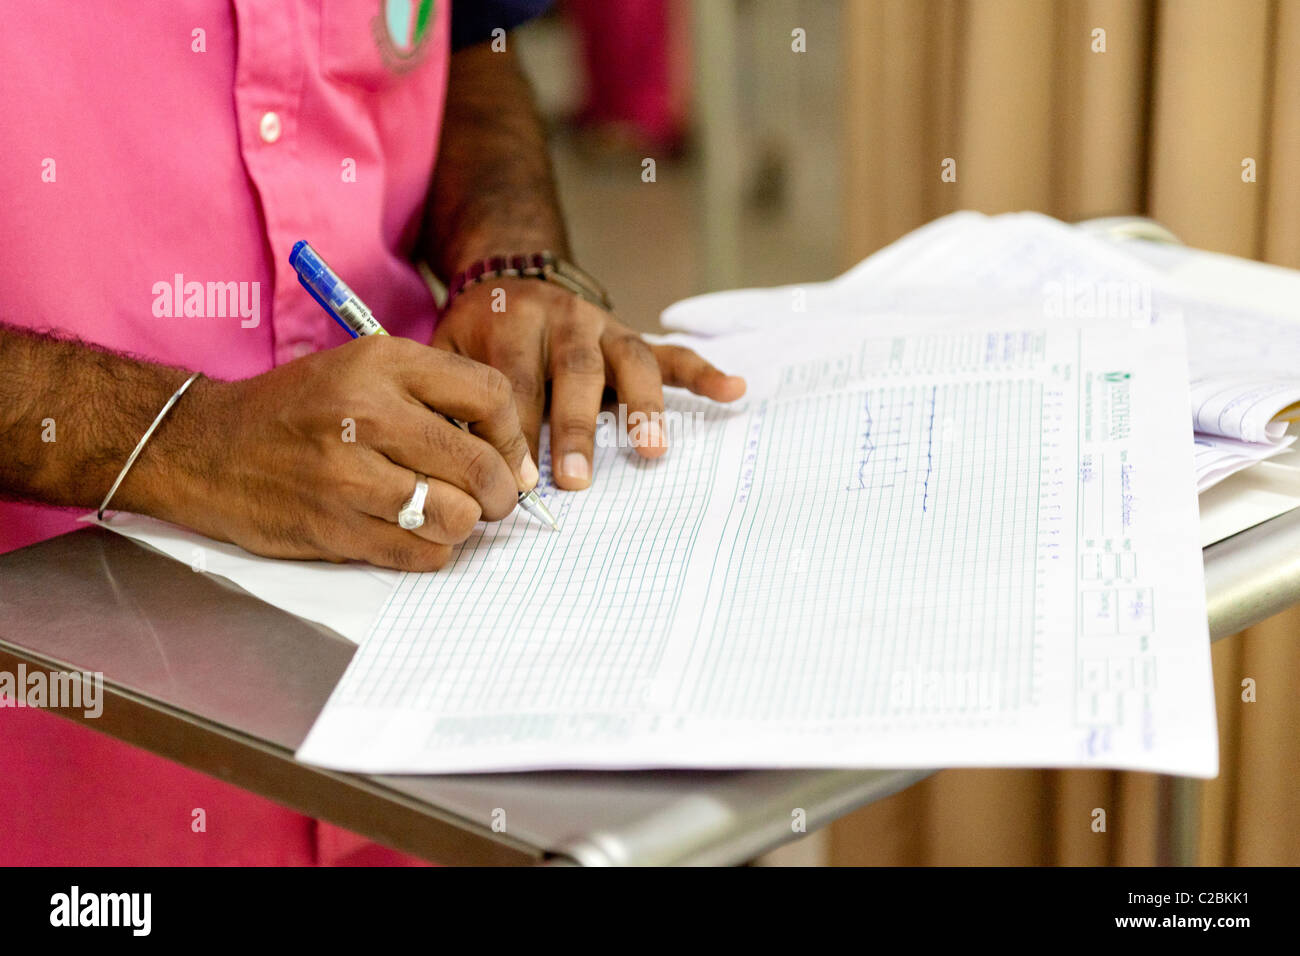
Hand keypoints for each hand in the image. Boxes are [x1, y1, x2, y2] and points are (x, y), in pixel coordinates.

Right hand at [135, 335, 535, 570]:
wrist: (202, 446)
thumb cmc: (297, 410)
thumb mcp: (362, 370)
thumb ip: (434, 397)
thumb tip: (511, 458)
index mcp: (383, 363)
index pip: (490, 396)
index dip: (512, 435)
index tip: (507, 457)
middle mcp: (368, 413)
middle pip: (479, 465)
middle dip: (498, 493)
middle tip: (489, 499)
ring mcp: (348, 474)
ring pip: (456, 517)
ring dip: (461, 524)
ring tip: (444, 514)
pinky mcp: (333, 526)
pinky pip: (420, 554)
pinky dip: (430, 551)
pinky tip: (413, 533)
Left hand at [432, 279, 746, 488]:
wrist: (509, 276)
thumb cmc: (478, 332)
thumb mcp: (450, 351)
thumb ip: (456, 395)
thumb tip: (459, 459)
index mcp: (513, 321)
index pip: (516, 382)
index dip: (518, 431)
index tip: (518, 480)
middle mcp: (565, 317)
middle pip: (576, 372)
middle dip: (577, 427)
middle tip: (577, 480)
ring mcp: (605, 326)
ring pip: (631, 362)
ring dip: (644, 407)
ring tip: (652, 451)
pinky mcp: (631, 337)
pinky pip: (672, 354)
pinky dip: (704, 372)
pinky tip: (735, 390)